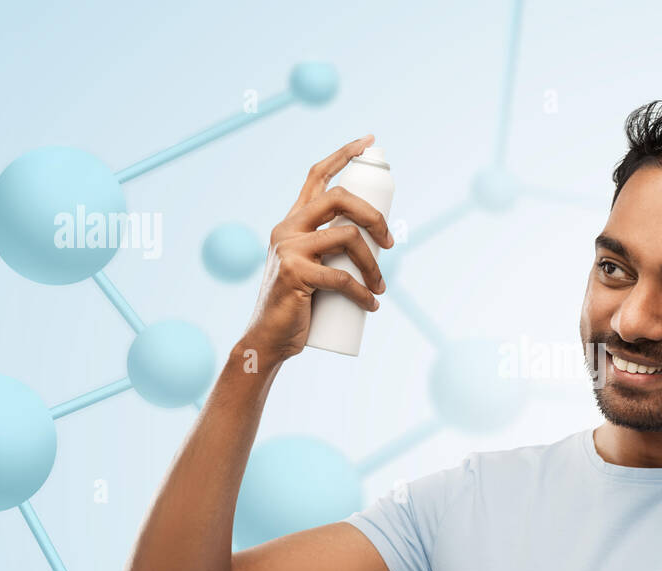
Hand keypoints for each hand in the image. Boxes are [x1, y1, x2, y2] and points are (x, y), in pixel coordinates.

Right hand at [240, 135, 395, 363]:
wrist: (270, 338)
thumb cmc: (299, 305)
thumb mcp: (314, 268)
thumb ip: (331, 251)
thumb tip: (376, 244)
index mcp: (292, 222)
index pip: (317, 175)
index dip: (344, 153)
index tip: (370, 141)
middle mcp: (287, 228)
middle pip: (339, 198)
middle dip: (374, 215)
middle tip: (391, 243)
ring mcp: (289, 249)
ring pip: (348, 237)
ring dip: (374, 265)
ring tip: (381, 287)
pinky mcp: (294, 274)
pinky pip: (342, 277)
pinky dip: (363, 293)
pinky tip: (371, 305)